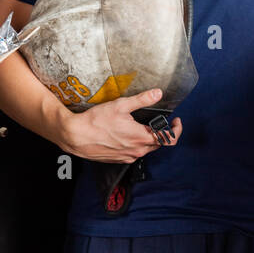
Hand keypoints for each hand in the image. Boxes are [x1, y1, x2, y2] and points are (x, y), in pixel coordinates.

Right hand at [57, 89, 181, 162]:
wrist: (76, 136)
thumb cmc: (96, 121)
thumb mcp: (120, 105)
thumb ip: (142, 99)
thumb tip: (157, 93)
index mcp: (141, 138)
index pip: (169, 139)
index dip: (177, 130)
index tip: (176, 121)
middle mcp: (137, 151)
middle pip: (158, 144)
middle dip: (162, 132)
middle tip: (161, 121)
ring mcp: (128, 157)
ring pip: (146, 149)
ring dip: (149, 139)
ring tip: (143, 126)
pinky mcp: (119, 159)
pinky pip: (134, 152)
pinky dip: (136, 144)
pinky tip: (128, 134)